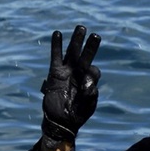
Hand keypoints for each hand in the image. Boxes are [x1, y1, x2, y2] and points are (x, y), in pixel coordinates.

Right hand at [41, 25, 100, 142]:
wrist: (61, 122)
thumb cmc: (76, 115)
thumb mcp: (87, 106)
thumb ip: (90, 94)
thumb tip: (88, 81)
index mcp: (88, 81)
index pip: (93, 70)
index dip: (92, 74)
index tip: (86, 85)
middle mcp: (78, 73)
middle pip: (84, 56)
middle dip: (89, 46)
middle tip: (95, 35)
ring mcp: (66, 72)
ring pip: (72, 52)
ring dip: (76, 40)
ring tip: (81, 28)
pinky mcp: (55, 73)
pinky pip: (56, 57)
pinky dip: (56, 45)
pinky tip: (58, 34)